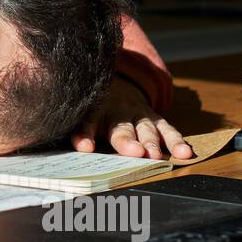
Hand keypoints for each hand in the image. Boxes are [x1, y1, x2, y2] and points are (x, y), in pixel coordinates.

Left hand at [71, 76, 192, 160]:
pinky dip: (176, 142)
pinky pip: (167, 130)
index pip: (87, 123)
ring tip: (155, 156)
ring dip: (151, 142)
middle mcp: (117, 112)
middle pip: (121, 129)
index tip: (84, 147)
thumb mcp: (80, 115)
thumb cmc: (93, 108)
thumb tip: (56, 144)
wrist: (116, 85)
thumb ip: (74, 130)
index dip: (85, 135)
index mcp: (94, 111)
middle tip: (134, 152)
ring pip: (146, 129)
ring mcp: (138, 114)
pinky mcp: (155, 118)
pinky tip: (185, 153)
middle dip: (127, 142)